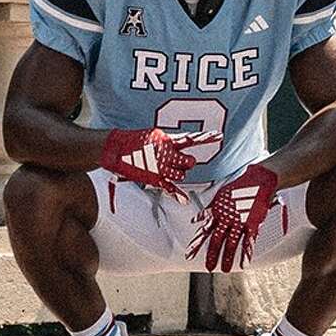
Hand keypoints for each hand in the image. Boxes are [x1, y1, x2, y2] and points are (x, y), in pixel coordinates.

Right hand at [100, 126, 218, 200]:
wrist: (115, 148)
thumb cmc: (134, 140)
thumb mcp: (154, 135)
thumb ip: (170, 141)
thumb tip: (181, 142)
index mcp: (167, 140)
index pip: (191, 138)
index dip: (206, 137)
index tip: (220, 136)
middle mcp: (166, 153)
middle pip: (188, 161)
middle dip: (187, 163)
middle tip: (182, 163)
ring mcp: (161, 167)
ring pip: (181, 174)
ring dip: (178, 174)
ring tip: (168, 169)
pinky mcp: (154, 178)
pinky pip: (170, 187)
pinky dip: (178, 195)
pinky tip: (184, 200)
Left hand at [188, 160, 280, 272]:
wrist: (260, 179)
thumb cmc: (241, 187)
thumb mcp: (220, 196)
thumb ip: (209, 210)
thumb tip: (195, 219)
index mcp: (218, 212)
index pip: (204, 230)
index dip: (197, 243)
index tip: (189, 254)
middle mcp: (227, 218)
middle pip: (217, 240)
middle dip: (212, 255)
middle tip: (208, 268)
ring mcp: (240, 221)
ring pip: (232, 243)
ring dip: (228, 257)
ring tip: (225, 269)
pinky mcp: (253, 222)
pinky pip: (249, 241)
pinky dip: (246, 253)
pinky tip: (243, 264)